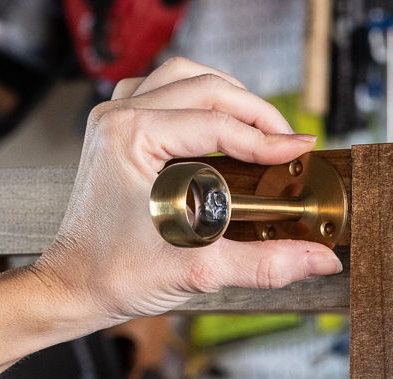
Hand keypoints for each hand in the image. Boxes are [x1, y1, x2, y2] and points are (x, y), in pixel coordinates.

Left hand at [32, 57, 343, 325]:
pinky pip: (162, 91)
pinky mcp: (118, 132)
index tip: (301, 152)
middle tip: (288, 141)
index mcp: (132, 137)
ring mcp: (116, 121)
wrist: (73, 288)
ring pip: (184, 78)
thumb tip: (319, 258)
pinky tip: (216, 122)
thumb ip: (264, 263)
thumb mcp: (197, 268)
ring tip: (260, 126)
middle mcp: (120, 119)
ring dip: (227, 95)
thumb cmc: (113, 275)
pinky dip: (195, 98)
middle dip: (255, 111)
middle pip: (205, 87)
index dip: (267, 138)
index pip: (217, 123)